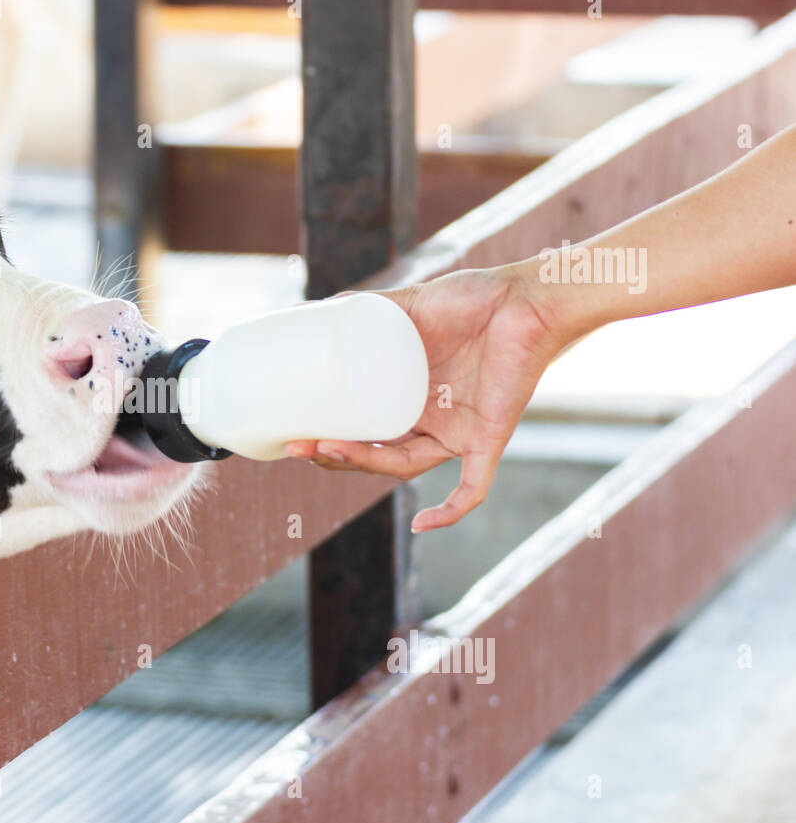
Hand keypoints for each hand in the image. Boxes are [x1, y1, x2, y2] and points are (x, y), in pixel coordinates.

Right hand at [285, 264, 570, 531]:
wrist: (528, 298)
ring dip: (364, 465)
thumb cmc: (475, 298)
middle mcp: (429, 421)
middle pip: (374, 453)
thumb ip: (368, 308)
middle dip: (333, 456)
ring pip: (404, 466)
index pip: (362, 429)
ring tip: (327, 450)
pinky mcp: (488, 438)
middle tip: (299, 445)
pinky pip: (471, 488)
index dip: (328, 438)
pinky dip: (449, 511)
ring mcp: (457, 432)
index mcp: (409, 397)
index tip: (294, 432)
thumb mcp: (410, 305)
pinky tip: (423, 524)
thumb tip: (320, 309)